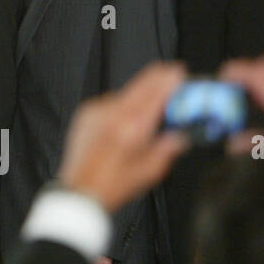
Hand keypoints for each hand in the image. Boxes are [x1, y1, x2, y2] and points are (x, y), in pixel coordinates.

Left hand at [57, 62, 189, 213]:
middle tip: (171, 75)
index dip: (170, 80)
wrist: (80, 190)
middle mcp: (114, 113)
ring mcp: (97, 111)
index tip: (180, 73)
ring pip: (126, 92)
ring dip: (140, 95)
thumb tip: (182, 133)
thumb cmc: (113, 184)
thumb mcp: (152, 170)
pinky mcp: (86, 113)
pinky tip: (126, 120)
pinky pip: (110, 103)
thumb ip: (170, 146)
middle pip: (141, 83)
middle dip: (158, 78)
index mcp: (133, 126)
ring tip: (150, 109)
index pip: (156, 91)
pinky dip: (122, 106)